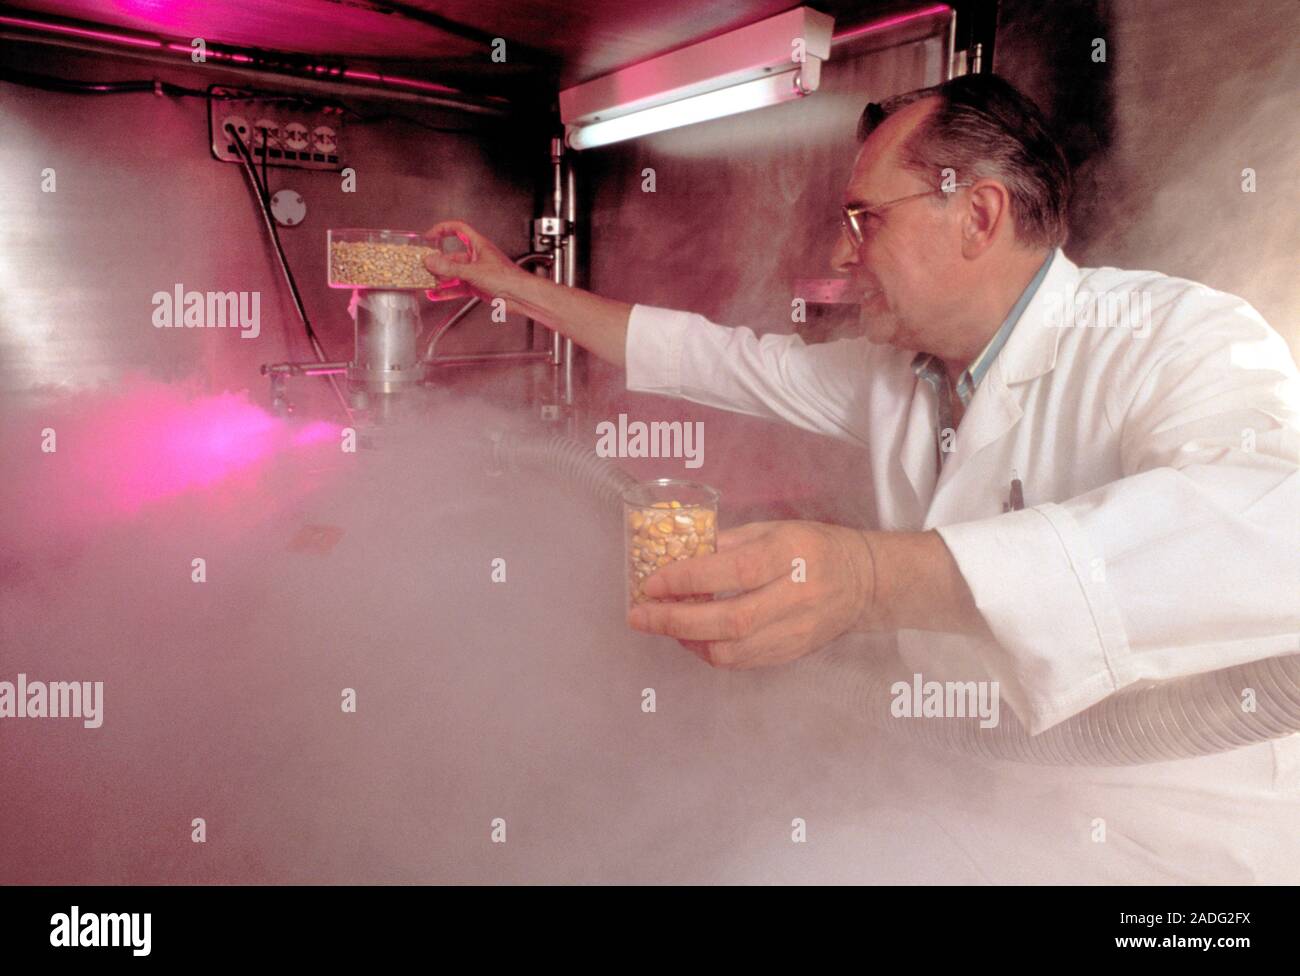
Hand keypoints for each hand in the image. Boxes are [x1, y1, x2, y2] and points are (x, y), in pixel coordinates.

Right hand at [422, 220, 527, 304]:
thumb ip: (450, 268)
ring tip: (427, 281)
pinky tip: (437, 294)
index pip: (458, 229)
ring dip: (440, 278)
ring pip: (454, 273)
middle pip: (452, 256)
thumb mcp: (473, 271)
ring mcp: (476, 272)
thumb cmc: (507, 278)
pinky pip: (458, 287)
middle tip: (424, 266)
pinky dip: (447, 291)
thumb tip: (431, 262)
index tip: (430, 236)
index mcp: (478, 245)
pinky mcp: (477, 286)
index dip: (443, 229)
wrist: (520, 296)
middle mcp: (476, 257)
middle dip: (437, 262)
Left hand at [627, 520, 879, 668]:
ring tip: (663, 625)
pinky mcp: (792, 654)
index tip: (652, 582)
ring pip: (732, 650)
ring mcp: (796, 631)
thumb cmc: (814, 547)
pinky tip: (692, 637)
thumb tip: (679, 554)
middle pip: (729, 620)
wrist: (865, 582)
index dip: (689, 579)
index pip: (734, 572)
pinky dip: (709, 651)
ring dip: (687, 640)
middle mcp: (796, 597)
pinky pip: (742, 661)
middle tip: (639, 616)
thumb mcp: (774, 530)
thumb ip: (729, 543)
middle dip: (675, 620)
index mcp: (792, 555)